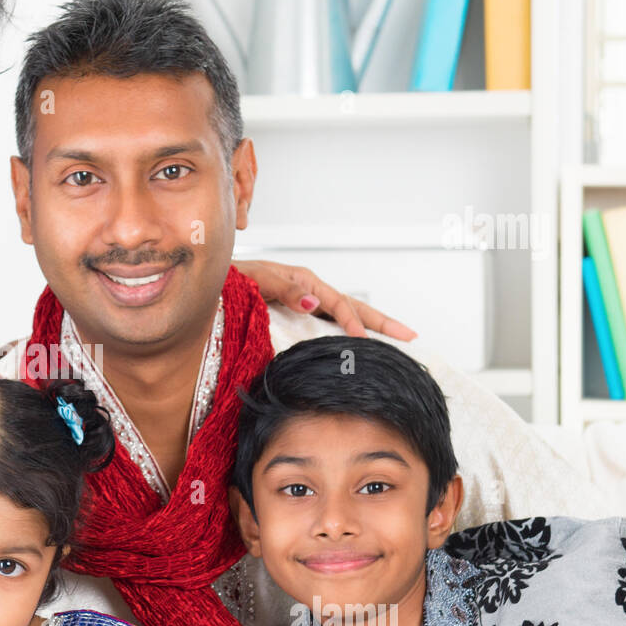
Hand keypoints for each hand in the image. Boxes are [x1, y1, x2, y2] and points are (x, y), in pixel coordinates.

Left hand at [233, 258, 417, 340]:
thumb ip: (283, 289)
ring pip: (345, 315)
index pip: (338, 303)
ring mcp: (306, 303)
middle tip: (411, 335)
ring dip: (370, 327)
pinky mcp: (298, 315)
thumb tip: (311, 301)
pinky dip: (347, 333)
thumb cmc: (232, 278)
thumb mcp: (256, 279)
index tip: (362, 342)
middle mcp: (309, 291)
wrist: (214, 281)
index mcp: (304, 280)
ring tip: (396, 339)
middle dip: (382, 322)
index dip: (352, 322)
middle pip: (354, 306)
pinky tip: (356, 347)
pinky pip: (328, 325)